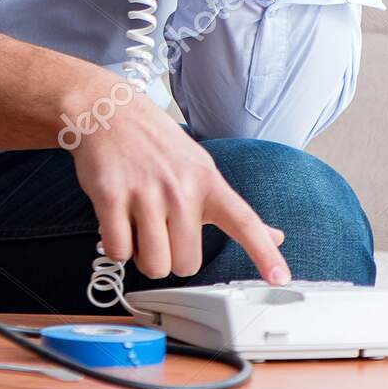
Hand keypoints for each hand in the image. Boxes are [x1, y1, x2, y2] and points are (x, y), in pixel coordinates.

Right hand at [68, 88, 289, 283]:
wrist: (107, 111)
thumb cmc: (154, 144)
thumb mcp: (200, 168)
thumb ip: (234, 209)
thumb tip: (276, 237)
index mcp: (207, 182)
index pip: (244, 222)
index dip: (263, 253)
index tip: (280, 278)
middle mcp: (180, 188)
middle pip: (186, 264)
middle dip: (170, 258)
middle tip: (159, 234)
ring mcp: (145, 192)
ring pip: (153, 263)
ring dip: (142, 256)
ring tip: (138, 229)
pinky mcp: (110, 195)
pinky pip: (118, 249)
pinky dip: (115, 247)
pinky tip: (117, 224)